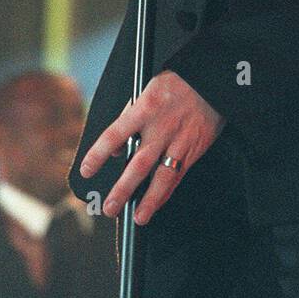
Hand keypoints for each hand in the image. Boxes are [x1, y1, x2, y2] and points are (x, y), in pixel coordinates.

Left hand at [79, 71, 225, 225]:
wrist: (211, 80)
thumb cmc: (176, 84)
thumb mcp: (147, 90)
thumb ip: (129, 118)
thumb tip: (117, 149)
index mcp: (145, 108)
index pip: (115, 134)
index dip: (98, 154)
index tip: (86, 171)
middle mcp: (161, 127)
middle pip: (139, 164)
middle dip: (123, 189)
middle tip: (110, 207)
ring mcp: (179, 140)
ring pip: (162, 176)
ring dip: (149, 200)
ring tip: (137, 217)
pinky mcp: (194, 149)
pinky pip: (178, 175)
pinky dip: (166, 192)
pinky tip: (157, 203)